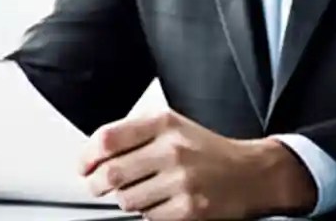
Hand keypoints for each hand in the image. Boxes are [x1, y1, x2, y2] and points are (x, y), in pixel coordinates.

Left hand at [80, 110, 315, 219]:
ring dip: (126, 200)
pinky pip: (149, 218)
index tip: (83, 166)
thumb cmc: (207, 150)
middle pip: (111, 174)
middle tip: (97, 187)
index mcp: (163, 124)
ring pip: (127, 200)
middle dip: (96, 185)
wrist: (252, 173)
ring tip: (139, 192)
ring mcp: (182, 181)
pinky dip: (147, 214)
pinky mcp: (190, 209)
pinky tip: (159, 203)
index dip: (87, 156)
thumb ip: (135, 132)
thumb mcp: (173, 125)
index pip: (107, 139)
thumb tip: (94, 151)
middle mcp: (172, 149)